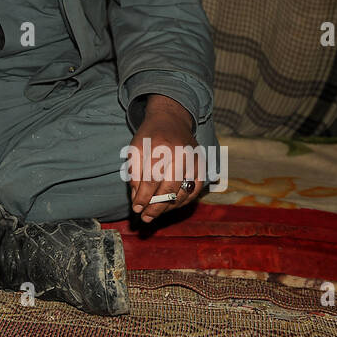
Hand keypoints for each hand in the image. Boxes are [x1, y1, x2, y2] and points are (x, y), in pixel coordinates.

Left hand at [127, 95, 205, 223]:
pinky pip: (194, 191)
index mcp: (159, 147)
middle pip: (168, 190)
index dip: (143, 198)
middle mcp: (179, 154)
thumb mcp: (135, 149)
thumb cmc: (149, 136)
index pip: (151, 180)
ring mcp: (193, 161)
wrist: (171, 119)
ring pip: (182, 193)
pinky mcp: (202, 166)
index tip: (136, 209)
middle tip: (146, 218)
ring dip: (168, 208)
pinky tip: (170, 206)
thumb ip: (134, 174)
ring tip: (155, 214)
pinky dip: (183, 202)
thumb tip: (137, 199)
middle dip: (155, 207)